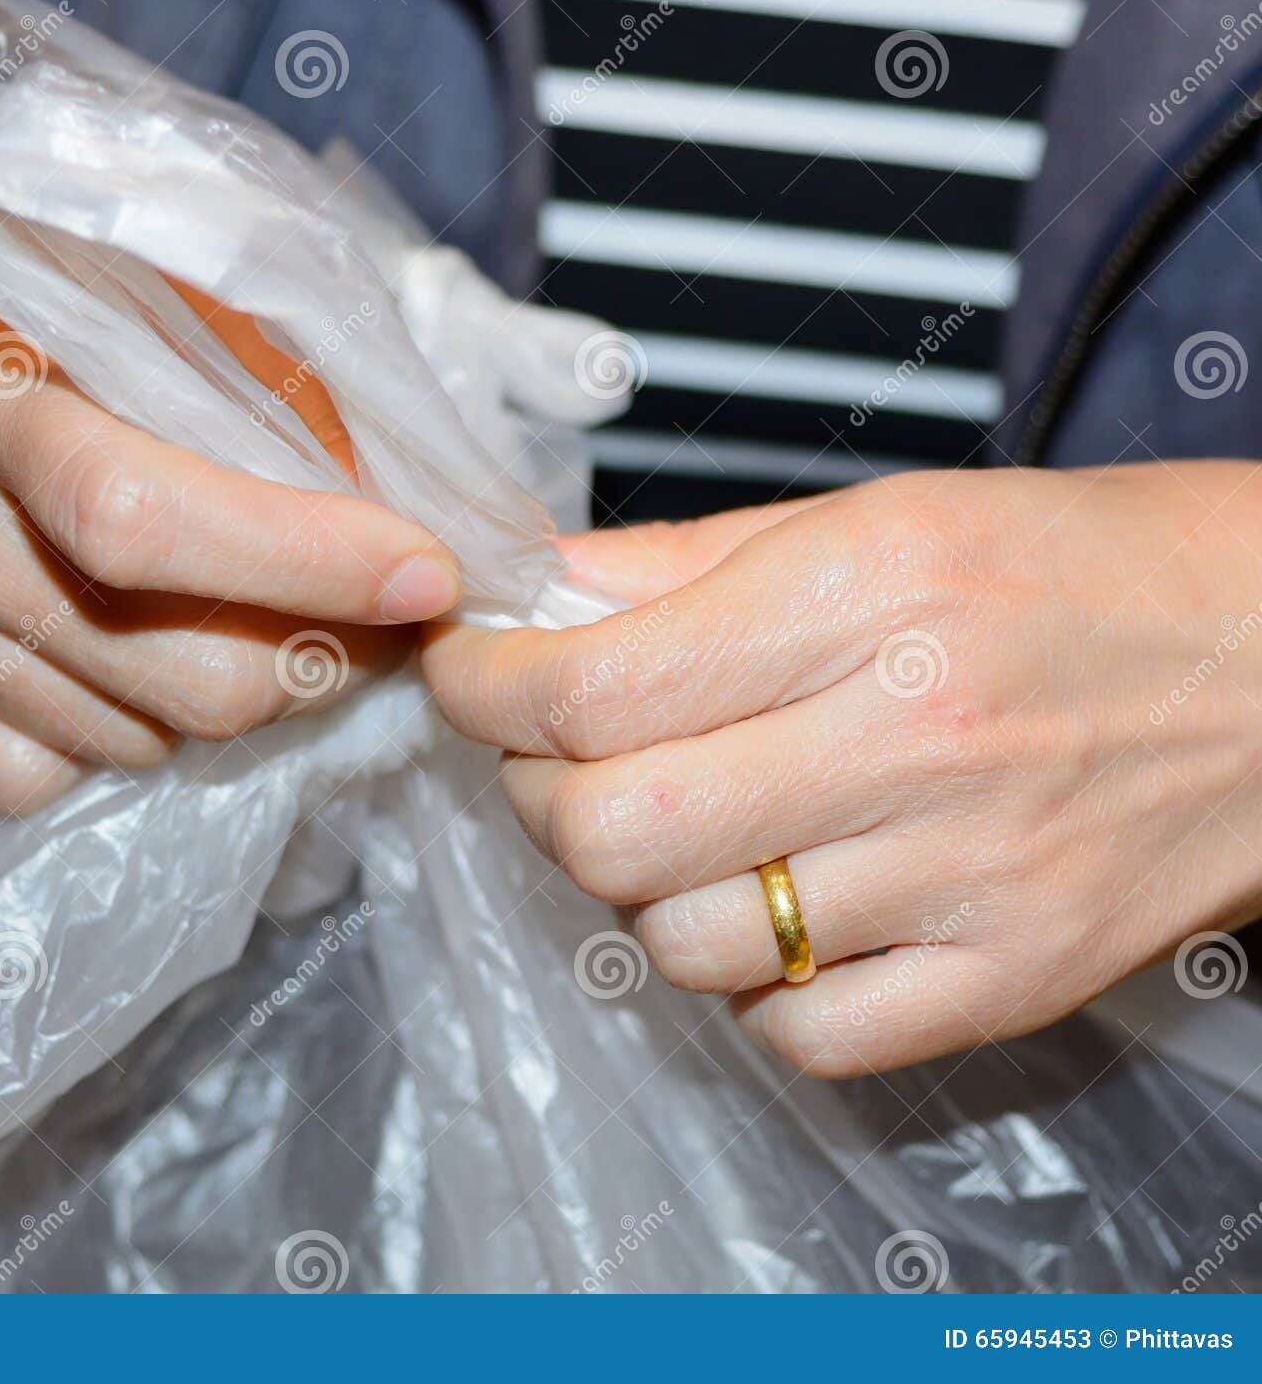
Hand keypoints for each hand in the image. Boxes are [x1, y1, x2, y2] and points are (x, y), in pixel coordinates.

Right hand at [0, 154, 459, 811]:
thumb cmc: (64, 307)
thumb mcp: (173, 298)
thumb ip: (295, 399)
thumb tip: (449, 523)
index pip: (143, 521)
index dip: (305, 563)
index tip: (427, 576)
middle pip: (173, 673)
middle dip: (319, 663)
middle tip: (382, 621)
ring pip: (135, 741)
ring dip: (231, 697)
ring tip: (246, 612)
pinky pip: (50, 777)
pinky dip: (128, 732)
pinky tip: (128, 648)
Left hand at [422, 465, 1261, 1075]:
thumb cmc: (1079, 568)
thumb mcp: (879, 516)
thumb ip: (688, 562)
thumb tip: (542, 594)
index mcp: (861, 597)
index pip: (593, 684)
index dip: (485, 688)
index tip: (470, 677)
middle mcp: (909, 741)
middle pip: (608, 831)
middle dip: (534, 793)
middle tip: (555, 756)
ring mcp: (963, 880)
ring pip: (684, 946)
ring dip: (639, 891)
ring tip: (682, 829)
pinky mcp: (1009, 980)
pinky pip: (800, 1035)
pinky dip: (749, 983)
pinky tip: (780, 908)